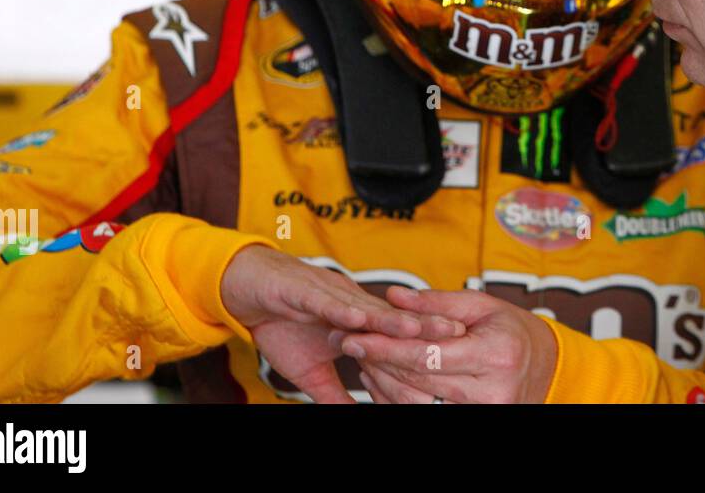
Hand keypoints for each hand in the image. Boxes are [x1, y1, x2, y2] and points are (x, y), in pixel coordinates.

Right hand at [220, 245, 463, 402]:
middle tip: (457, 331)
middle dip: (424, 323)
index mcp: (357, 319)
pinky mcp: (302, 290)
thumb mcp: (310, 371)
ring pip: (364, 307)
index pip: (394, 335)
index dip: (422, 342)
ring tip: (417, 328)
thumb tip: (357, 415)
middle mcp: (350, 303)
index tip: (455, 350)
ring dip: (390, 318)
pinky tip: (357, 318)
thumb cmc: (280, 323)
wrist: (247, 290)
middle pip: (391, 315)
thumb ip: (336, 393)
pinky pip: (324, 301)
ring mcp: (329, 295)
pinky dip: (340, 309)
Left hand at [339, 286, 557, 403]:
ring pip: (417, 402)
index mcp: (494, 354)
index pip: (428, 355)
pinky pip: (424, 412)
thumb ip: (436, 302)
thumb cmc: (513, 329)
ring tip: (363, 359)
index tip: (356, 336)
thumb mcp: (482, 306)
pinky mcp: (475, 421)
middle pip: (418, 380)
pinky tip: (381, 379)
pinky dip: (397, 398)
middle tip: (349, 341)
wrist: (546, 367)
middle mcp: (490, 390)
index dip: (387, 347)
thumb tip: (393, 295)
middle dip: (379, 360)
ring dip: (383, 382)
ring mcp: (483, 411)